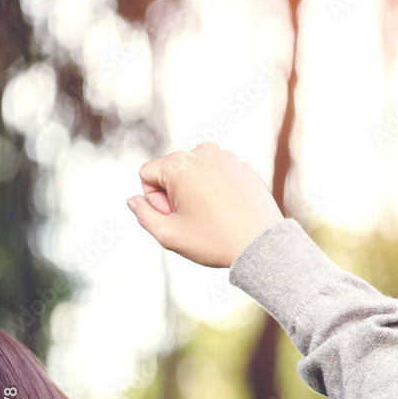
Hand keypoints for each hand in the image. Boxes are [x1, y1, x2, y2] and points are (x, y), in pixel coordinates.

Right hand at [127, 143, 283, 267]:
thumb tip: (135, 200)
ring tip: (211, 214)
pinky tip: (228, 211)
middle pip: (171, 170)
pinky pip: (218, 174)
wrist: (263, 246)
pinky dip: (217, 189)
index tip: (174, 217)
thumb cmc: (215, 241)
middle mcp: (204, 153)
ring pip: (195, 171)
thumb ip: (143, 215)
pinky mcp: (245, 167)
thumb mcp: (168, 235)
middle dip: (174, 194)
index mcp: (180, 164)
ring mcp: (228, 158)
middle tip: (194, 219)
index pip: (147, 174)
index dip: (154, 200)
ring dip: (195, 190)